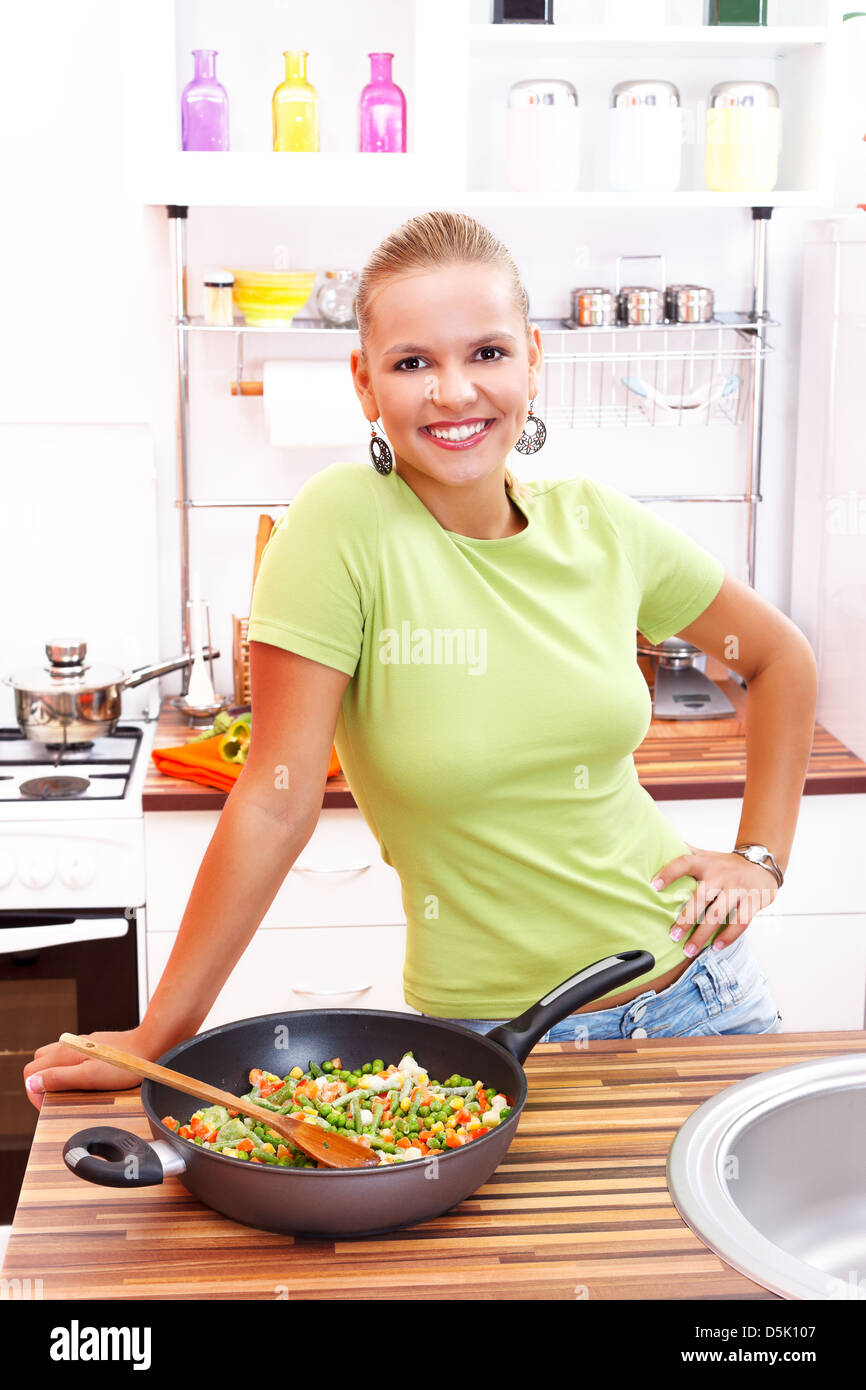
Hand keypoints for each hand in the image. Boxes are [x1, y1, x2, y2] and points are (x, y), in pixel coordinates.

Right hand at [22, 1027, 158, 1111]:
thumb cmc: (123, 1065)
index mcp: (64, 1053)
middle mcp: (68, 1045)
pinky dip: (67, 1069)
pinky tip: (83, 1078)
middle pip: (38, 1064)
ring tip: (67, 1091)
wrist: (150, 1045)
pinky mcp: (92, 1046)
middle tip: (55, 1100)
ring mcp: (80, 1044)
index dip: (35, 1094)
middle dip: (41, 1084)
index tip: (48, 1107)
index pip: (31, 1073)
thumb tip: (32, 1083)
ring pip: (52, 1059)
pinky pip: (69, 1057)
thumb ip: (59, 1078)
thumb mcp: (89, 1077)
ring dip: (53, 1075)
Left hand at [650, 846, 779, 955]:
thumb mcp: (706, 856)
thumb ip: (686, 853)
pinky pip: (740, 922)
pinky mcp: (754, 900)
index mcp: (706, 862)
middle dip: (686, 918)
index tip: (654, 886)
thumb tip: (659, 846)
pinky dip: (728, 937)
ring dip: (703, 934)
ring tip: (689, 949)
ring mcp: (738, 887)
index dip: (669, 872)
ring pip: (719, 914)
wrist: (761, 863)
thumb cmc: (726, 865)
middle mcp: (721, 874)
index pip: (685, 862)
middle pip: (701, 896)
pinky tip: (716, 946)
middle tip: (673, 936)